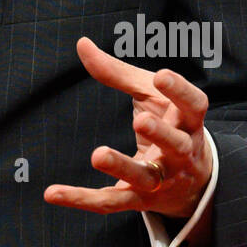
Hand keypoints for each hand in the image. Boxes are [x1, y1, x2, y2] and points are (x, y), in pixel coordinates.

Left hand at [44, 36, 211, 219]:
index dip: (179, 91)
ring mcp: (162, 180)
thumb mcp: (149, 95)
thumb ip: (117, 72)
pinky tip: (52, 193)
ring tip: (98, 154)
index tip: (161, 76)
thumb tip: (81, 44)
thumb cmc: (168, 122)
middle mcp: (181, 153)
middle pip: (176, 145)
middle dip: (160, 134)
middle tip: (140, 120)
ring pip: (144, 177)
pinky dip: (80, 198)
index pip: (193, 105)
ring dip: (123, 167)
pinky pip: (109, 202)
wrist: (194, 181)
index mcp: (188, 121)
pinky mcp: (139, 201)